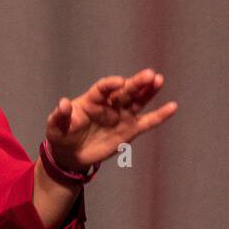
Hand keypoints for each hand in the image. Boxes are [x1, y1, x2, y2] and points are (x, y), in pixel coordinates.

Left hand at [45, 68, 178, 172]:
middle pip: (125, 91)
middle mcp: (109, 105)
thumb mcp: (56, 126)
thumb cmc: (62, 135)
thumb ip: (60, 115)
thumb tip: (63, 102)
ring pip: (138, 101)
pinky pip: (147, 121)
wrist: (70, 154)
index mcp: (91, 100)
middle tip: (150, 75)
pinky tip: (172, 106)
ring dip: (149, 92)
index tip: (119, 82)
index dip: (110, 84)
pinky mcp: (130, 130)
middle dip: (136, 83)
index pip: (103, 88)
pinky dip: (160, 115)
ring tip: (158, 80)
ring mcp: (121, 116)